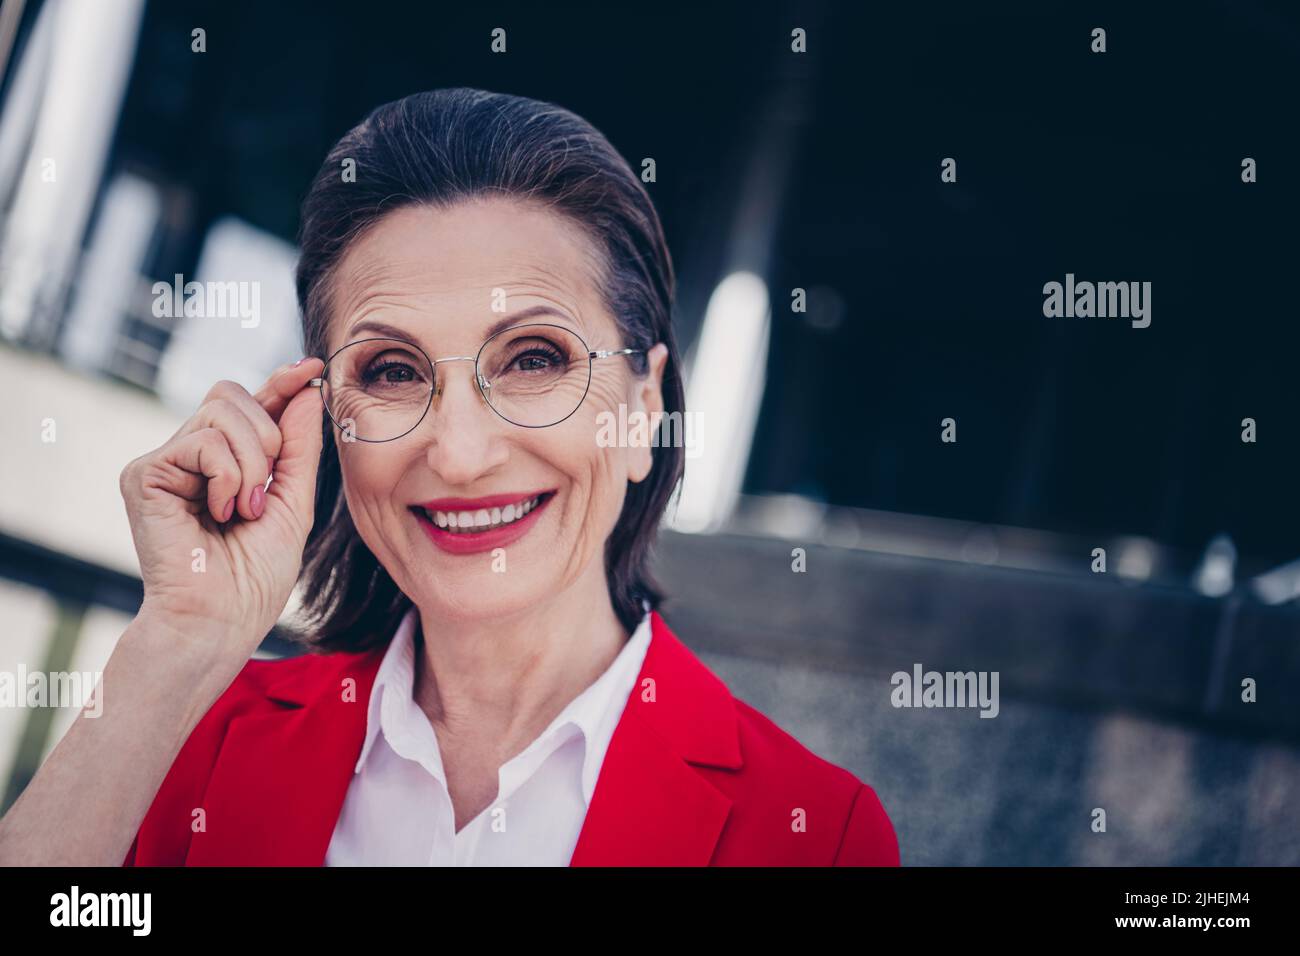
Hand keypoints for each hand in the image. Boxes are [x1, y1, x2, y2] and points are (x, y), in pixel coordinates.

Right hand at [118, 358, 325, 657]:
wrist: (221, 620)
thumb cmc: (255, 577)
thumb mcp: (294, 502)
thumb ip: (299, 447)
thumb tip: (308, 388)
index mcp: (225, 462)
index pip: (252, 404)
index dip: (281, 382)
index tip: (314, 367)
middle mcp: (190, 456)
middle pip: (230, 395)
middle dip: (268, 435)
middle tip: (267, 490)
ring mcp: (164, 463)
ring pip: (220, 413)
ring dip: (251, 464)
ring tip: (244, 509)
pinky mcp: (143, 474)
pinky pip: (202, 442)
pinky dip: (227, 476)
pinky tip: (219, 513)